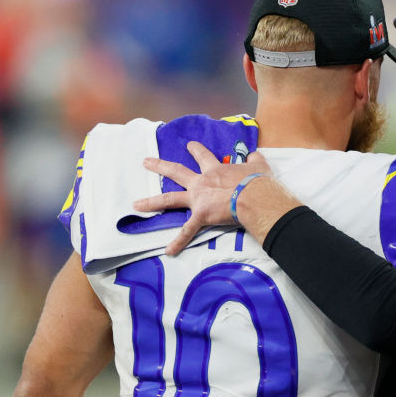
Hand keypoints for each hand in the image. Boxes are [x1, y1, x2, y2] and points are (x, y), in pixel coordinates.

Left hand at [133, 141, 271, 255]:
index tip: (189, 145)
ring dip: (152, 202)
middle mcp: (202, 182)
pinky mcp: (201, 216)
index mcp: (215, 170)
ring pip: (170, 199)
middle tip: (146, 162)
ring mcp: (198, 199)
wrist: (255, 196)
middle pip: (176, 172)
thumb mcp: (259, 166)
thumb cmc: (258, 182)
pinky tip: (169, 251)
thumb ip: (254, 160)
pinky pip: (187, 231)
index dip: (196, 150)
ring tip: (136, 204)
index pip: (203, 157)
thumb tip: (253, 155)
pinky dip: (178, 242)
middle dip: (160, 166)